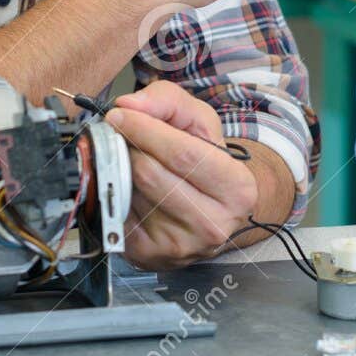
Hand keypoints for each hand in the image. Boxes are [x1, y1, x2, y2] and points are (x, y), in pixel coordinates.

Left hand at [105, 80, 293, 269]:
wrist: (212, 210)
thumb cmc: (206, 160)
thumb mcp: (200, 121)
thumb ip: (168, 101)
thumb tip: (129, 106)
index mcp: (237, 189)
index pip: (182, 155)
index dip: (145, 131)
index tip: (120, 115)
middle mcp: (213, 223)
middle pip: (151, 174)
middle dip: (128, 146)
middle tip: (121, 133)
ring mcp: (181, 245)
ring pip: (131, 193)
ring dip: (121, 168)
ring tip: (131, 157)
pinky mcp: (150, 255)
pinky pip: (118, 212)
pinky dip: (118, 192)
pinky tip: (130, 184)